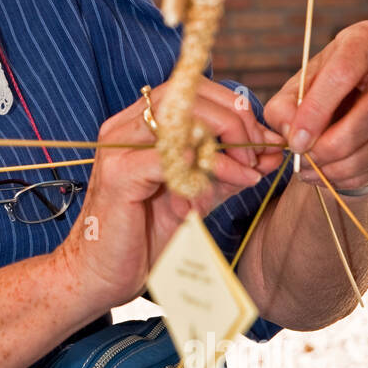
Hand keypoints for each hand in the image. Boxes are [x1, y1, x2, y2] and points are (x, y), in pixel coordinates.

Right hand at [54, 77, 285, 313]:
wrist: (98, 276)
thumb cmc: (141, 239)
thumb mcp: (195, 198)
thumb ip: (226, 173)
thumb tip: (269, 154)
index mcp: (138, 127)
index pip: (190, 91)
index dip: (231, 107)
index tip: (262, 139)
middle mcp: (124, 129)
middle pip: (186, 96)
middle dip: (233, 120)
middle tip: (257, 154)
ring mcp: (118, 149)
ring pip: (179, 118)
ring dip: (222, 139)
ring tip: (245, 169)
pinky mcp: (119, 176)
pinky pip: (170, 156)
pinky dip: (205, 168)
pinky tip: (225, 186)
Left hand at [263, 21, 367, 189]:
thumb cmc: (333, 74)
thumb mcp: (308, 76)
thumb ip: (289, 101)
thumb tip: (288, 135)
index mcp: (363, 43)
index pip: (341, 74)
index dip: (316, 111)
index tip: (295, 142)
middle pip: (367, 116)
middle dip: (328, 148)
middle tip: (301, 162)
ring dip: (337, 168)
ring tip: (308, 171)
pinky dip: (350, 176)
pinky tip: (327, 174)